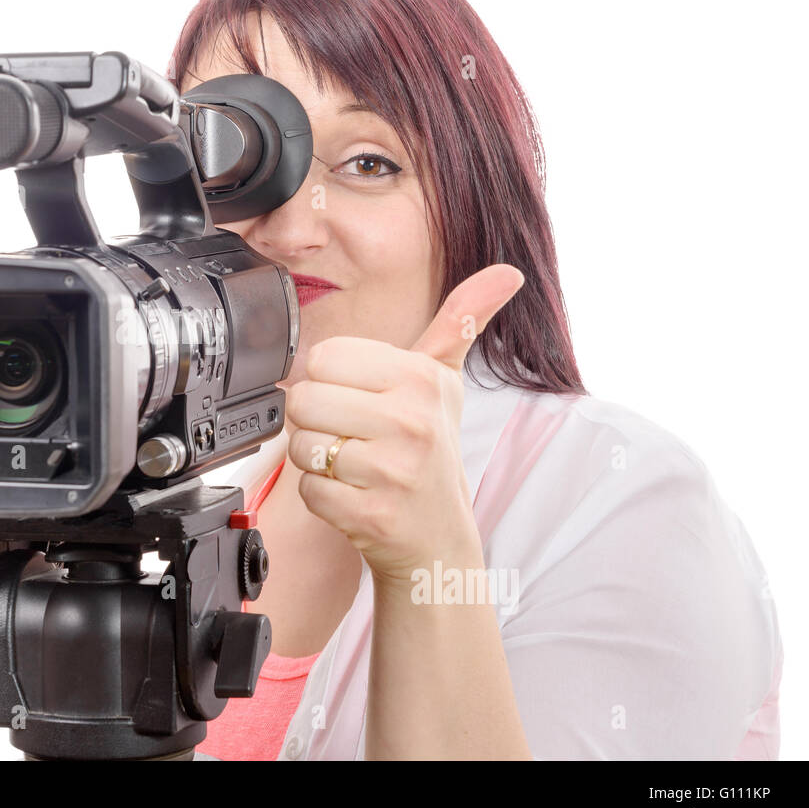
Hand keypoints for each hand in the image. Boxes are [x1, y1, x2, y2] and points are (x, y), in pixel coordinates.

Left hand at [283, 264, 524, 584]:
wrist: (438, 536)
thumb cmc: (431, 450)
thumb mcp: (445, 379)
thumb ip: (462, 320)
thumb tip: (507, 272)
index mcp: (420, 378)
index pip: (324, 357)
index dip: (330, 381)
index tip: (358, 399)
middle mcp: (410, 422)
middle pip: (304, 400)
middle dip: (316, 421)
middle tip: (351, 435)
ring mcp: (392, 471)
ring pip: (301, 446)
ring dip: (316, 460)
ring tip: (351, 464)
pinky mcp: (370, 514)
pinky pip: (307, 490)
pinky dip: (320, 496)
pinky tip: (352, 494)